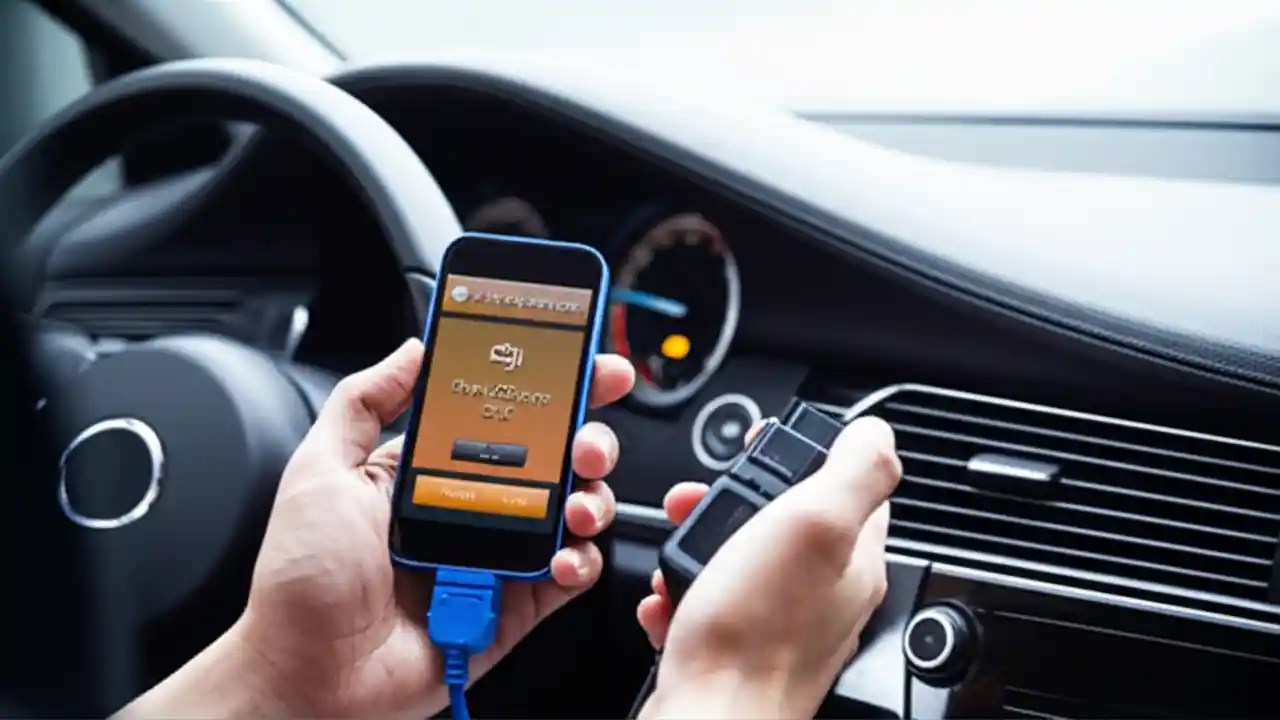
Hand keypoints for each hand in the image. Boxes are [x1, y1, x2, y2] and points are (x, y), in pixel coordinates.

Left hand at [117, 338, 634, 718]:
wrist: (307, 673)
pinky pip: (569, 576)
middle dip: (589, 437)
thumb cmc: (302, 579)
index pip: (506, 413)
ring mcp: (499, 555)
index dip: (553, 387)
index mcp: (434, 467)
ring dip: (592, 498)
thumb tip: (413, 349)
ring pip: (575, 511)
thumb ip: (364, 401)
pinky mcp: (515, 605)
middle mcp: (475, 506)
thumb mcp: (320, 469)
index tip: (584, 366)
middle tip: (586, 441)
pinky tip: (564, 556)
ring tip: (576, 505)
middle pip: (556, 457)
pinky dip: (581, 561)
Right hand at [636, 418, 900, 719]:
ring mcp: (780, 623)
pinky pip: (708, 602)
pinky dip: (682, 593)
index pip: (849, 482)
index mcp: (853, 558)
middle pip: (784, 517)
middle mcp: (824, 592)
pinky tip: (670, 599)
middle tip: (702, 501)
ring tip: (678, 552)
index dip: (807, 454)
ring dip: (699, 544)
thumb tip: (878, 430)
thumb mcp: (816, 523)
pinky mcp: (737, 649)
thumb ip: (855, 469)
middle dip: (734, 499)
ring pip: (740, 557)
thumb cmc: (754, 635)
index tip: (764, 446)